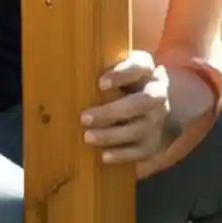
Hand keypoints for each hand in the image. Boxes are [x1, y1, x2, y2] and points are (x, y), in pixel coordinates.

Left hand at [80, 50, 170, 167]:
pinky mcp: (154, 142)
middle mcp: (157, 94)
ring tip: (88, 137)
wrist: (151, 108)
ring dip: (113, 135)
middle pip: (143, 101)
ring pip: (141, 128)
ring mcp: (158, 119)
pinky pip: (142, 150)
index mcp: (146, 71)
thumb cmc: (122, 84)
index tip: (100, 84)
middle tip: (84, 118)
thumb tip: (63, 71)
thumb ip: (98, 68)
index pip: (140, 66)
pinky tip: (104, 156)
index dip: (122, 74)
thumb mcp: (115, 71)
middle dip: (113, 111)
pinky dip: (123, 155)